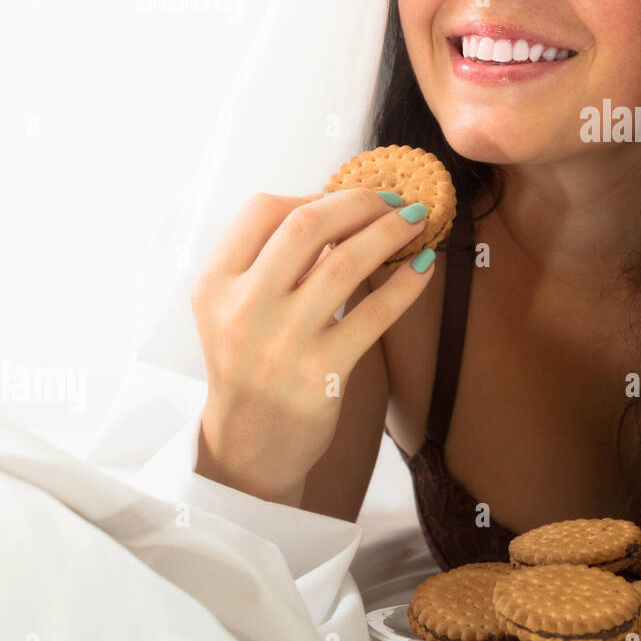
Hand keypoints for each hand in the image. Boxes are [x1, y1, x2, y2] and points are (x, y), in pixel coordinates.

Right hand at [189, 188, 436, 501]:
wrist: (247, 447)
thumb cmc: (249, 366)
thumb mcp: (234, 309)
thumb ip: (271, 262)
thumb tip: (338, 210)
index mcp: (215, 285)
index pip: (262, 212)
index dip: (314, 194)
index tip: (348, 198)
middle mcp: (243, 308)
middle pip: (307, 225)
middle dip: (358, 202)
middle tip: (391, 200)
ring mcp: (282, 341)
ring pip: (345, 263)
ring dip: (389, 232)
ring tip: (415, 220)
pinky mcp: (322, 372)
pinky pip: (375, 312)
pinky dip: (407, 282)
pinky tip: (425, 265)